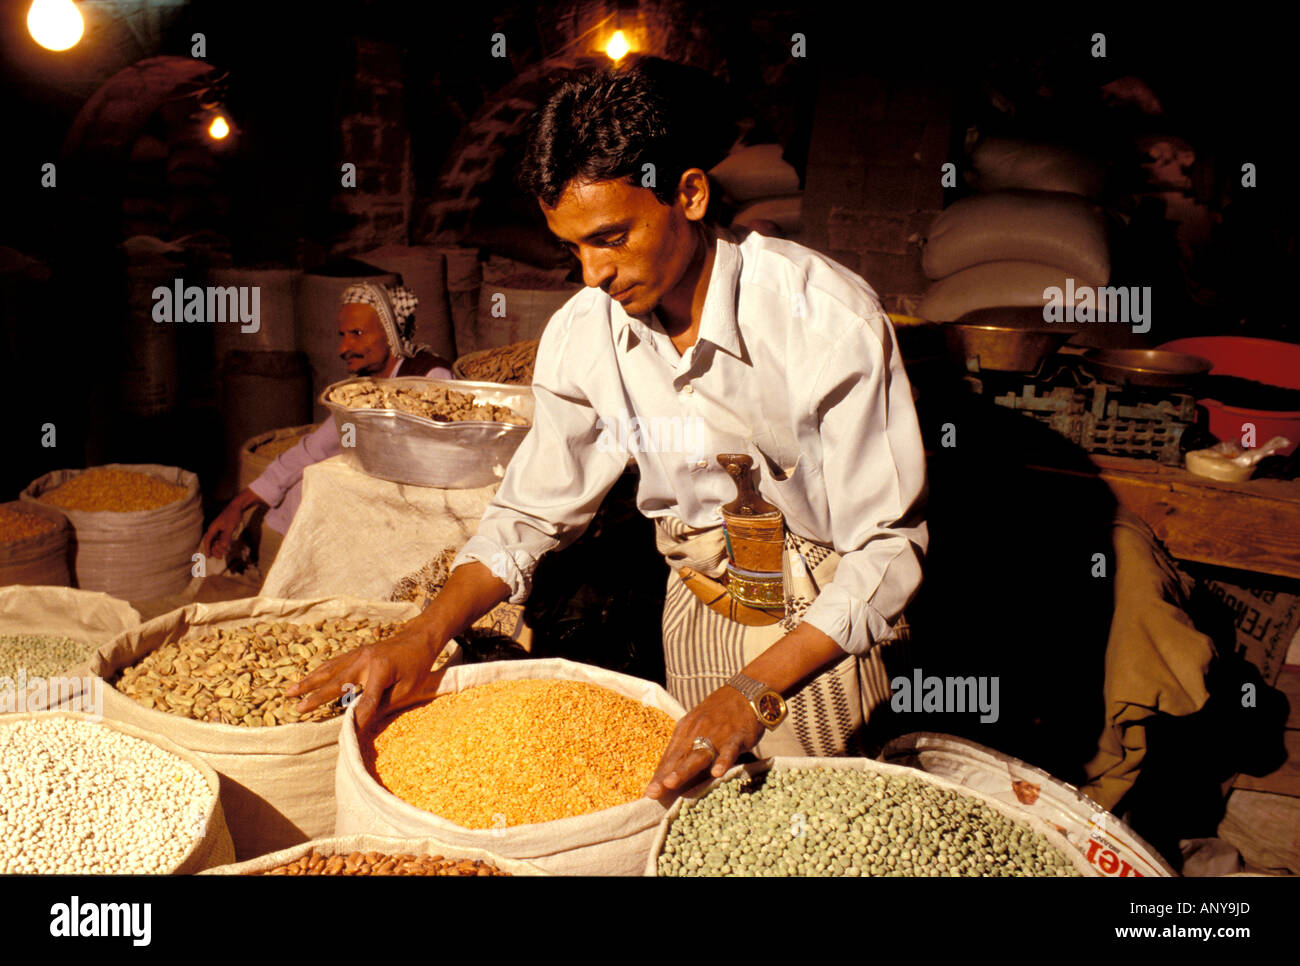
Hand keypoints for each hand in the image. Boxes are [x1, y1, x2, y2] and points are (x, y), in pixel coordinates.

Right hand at [202, 502, 245, 557]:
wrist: (237, 507)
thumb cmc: (233, 516)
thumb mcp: (230, 527)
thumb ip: (226, 536)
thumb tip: (222, 546)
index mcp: (213, 528)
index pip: (207, 540)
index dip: (207, 549)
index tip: (208, 556)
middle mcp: (213, 529)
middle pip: (211, 542)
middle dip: (214, 550)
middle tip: (220, 557)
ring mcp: (218, 529)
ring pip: (215, 540)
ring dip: (218, 547)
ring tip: (224, 553)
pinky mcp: (222, 528)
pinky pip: (219, 538)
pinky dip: (221, 543)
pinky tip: (224, 547)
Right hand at [285, 618, 449, 731]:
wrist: (418, 638)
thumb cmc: (416, 666)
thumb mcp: (408, 688)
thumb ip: (384, 702)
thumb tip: (362, 719)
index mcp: (381, 670)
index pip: (366, 701)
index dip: (358, 719)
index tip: (348, 734)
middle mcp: (365, 660)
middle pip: (336, 682)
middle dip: (316, 697)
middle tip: (297, 710)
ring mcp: (358, 654)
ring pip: (328, 670)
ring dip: (308, 681)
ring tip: (290, 691)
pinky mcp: (355, 653)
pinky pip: (333, 664)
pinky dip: (318, 672)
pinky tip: (307, 679)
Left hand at [644, 685, 763, 800]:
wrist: (746, 692)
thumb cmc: (721, 712)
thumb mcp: (700, 725)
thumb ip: (690, 747)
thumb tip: (678, 773)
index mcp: (686, 729)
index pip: (671, 755)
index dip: (660, 774)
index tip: (650, 792)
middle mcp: (698, 731)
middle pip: (680, 756)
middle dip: (665, 775)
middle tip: (654, 792)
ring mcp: (717, 734)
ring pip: (699, 754)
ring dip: (684, 769)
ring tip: (672, 783)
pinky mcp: (737, 736)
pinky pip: (729, 750)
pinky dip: (723, 760)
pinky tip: (717, 773)